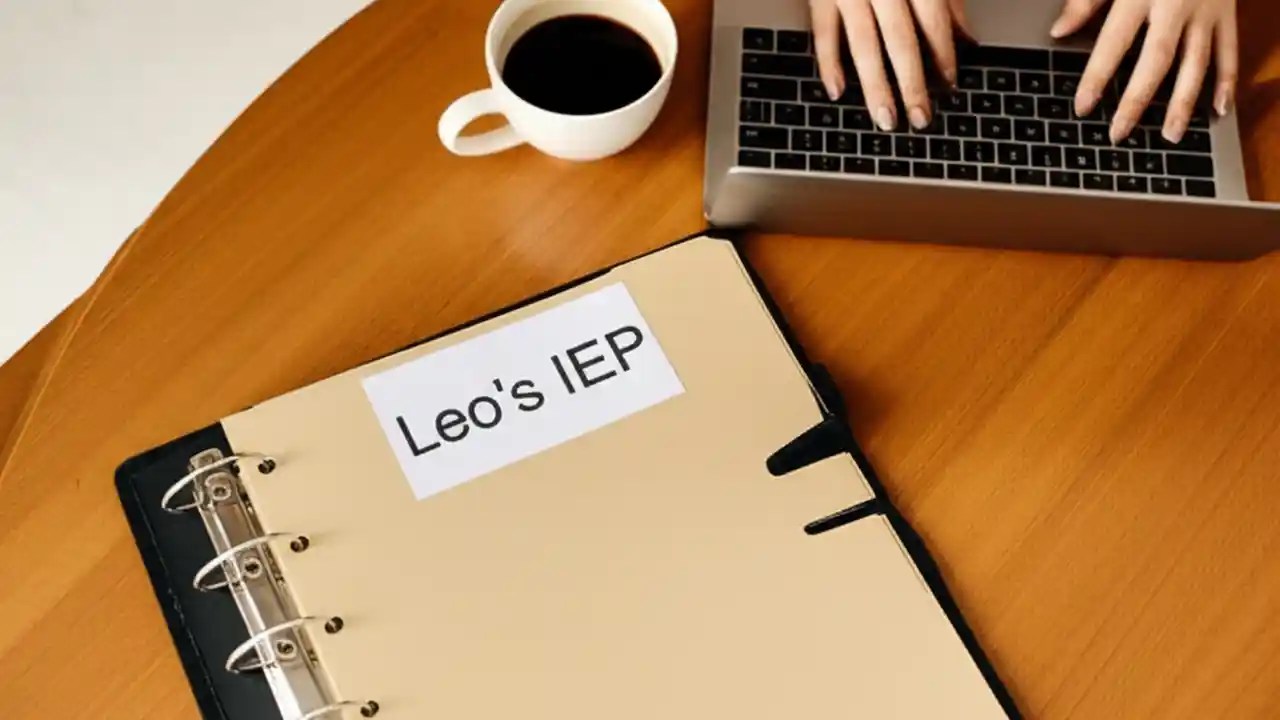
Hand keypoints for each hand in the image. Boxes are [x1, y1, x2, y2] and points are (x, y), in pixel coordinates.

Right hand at [810, 0, 970, 130]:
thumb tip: (965, 35)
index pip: (933, 21)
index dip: (944, 55)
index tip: (950, 84)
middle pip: (901, 41)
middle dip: (912, 84)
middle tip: (921, 118)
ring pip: (864, 45)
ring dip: (875, 86)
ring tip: (886, 117)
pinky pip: (823, 33)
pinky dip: (829, 63)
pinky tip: (838, 91)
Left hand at [1050, 0, 1237, 143]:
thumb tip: (1058, 30)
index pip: (1114, 43)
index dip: (1096, 77)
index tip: (1082, 106)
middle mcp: (1175, 7)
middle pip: (1156, 60)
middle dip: (1137, 100)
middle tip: (1119, 132)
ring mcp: (1206, 12)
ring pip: (1197, 63)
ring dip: (1183, 102)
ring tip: (1170, 134)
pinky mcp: (1227, 13)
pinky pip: (1230, 51)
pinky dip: (1227, 82)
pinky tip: (1218, 110)